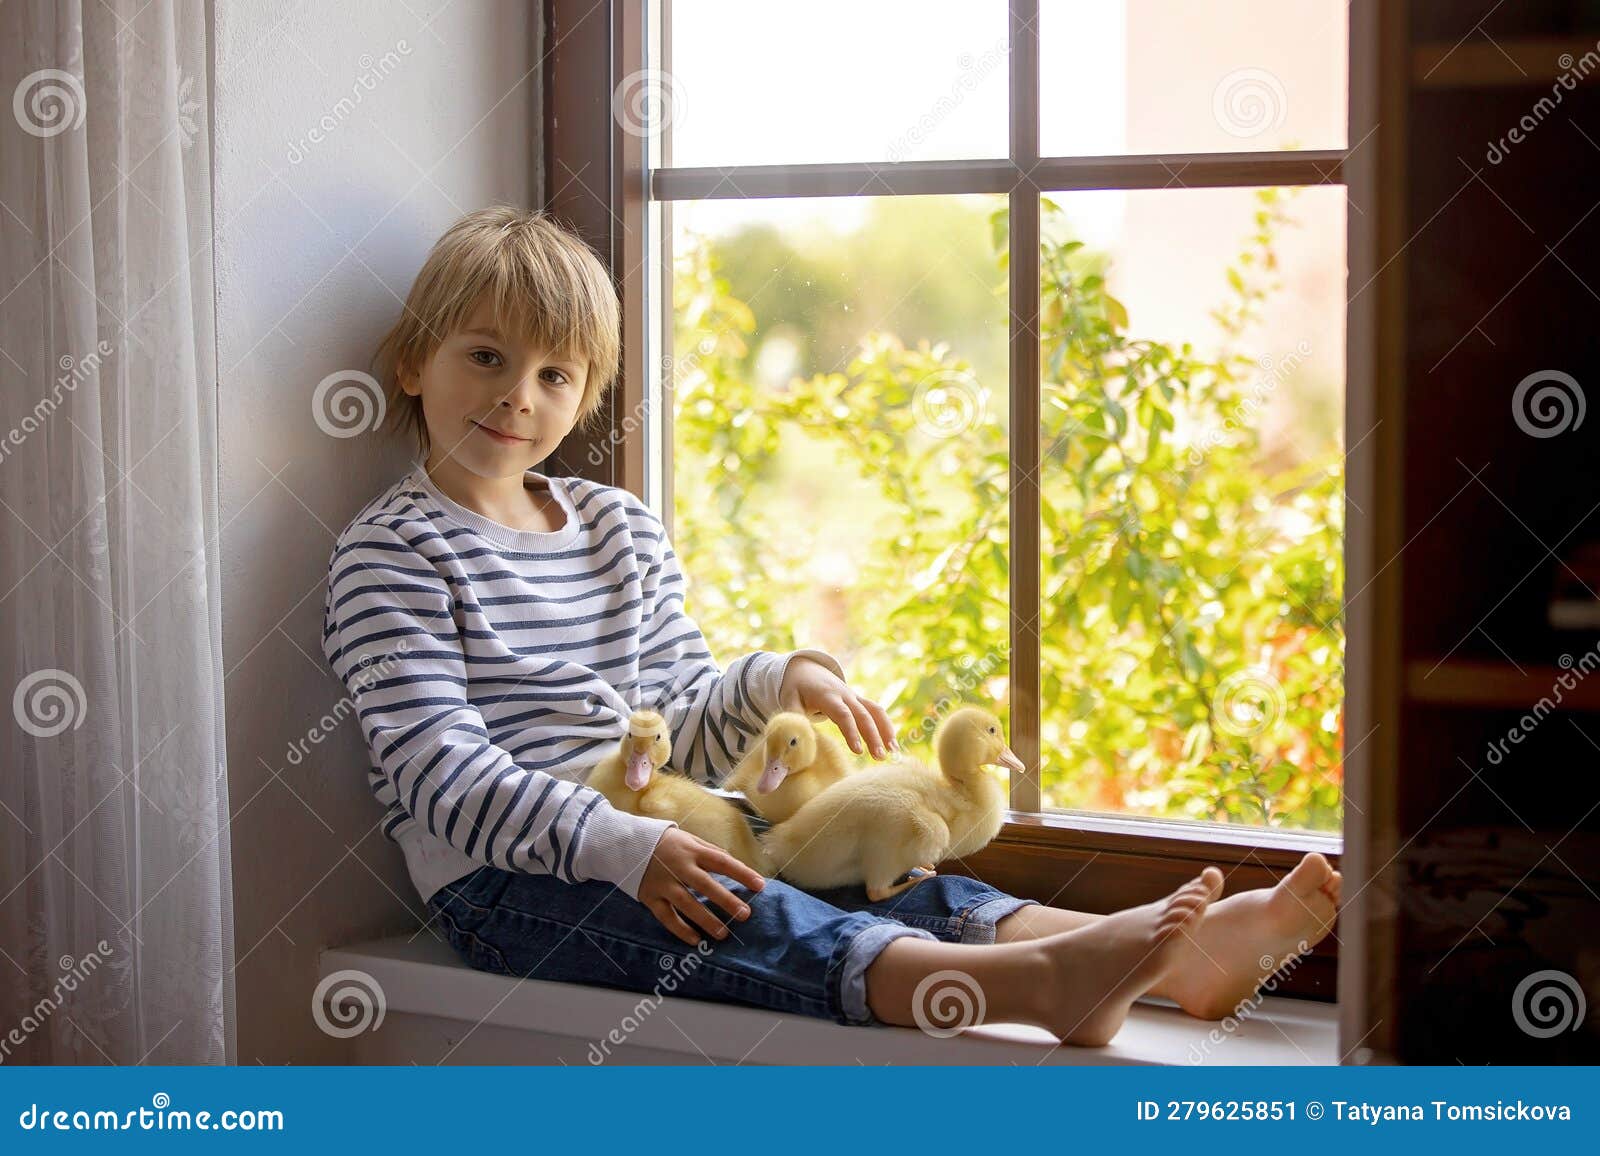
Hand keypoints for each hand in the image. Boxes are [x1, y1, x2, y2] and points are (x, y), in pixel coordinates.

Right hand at [638, 827, 764, 946]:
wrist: (627, 843)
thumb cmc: (668, 843)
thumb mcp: (689, 839)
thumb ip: (710, 852)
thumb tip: (734, 865)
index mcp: (692, 850)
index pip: (722, 862)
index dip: (742, 873)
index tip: (760, 885)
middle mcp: (679, 867)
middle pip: (705, 885)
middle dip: (726, 900)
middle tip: (744, 915)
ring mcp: (663, 883)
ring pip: (686, 904)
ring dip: (705, 920)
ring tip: (723, 934)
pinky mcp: (650, 896)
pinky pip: (666, 916)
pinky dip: (680, 929)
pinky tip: (695, 940)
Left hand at [778, 655, 898, 759]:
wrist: (806, 669)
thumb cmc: (796, 688)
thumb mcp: (788, 700)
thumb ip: (793, 718)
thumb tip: (793, 740)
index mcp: (827, 696)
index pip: (843, 714)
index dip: (851, 732)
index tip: (858, 751)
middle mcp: (845, 695)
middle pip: (863, 715)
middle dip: (873, 736)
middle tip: (879, 757)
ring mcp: (855, 697)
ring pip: (875, 711)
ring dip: (886, 730)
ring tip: (892, 752)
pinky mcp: (860, 701)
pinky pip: (877, 711)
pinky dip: (886, 726)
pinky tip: (891, 744)